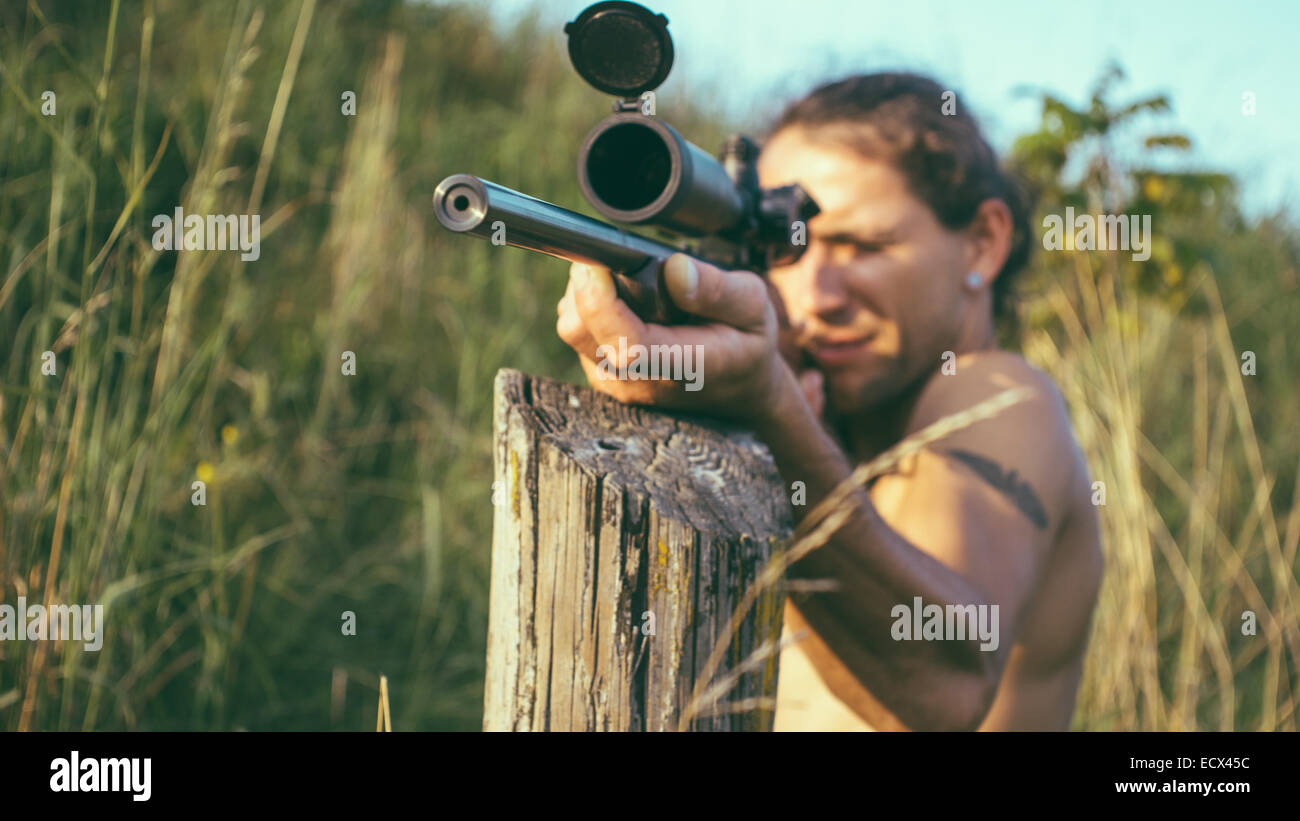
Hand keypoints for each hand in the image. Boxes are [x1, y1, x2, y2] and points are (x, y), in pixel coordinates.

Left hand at [556, 253, 789, 421]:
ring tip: (624, 282)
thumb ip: (718, 289)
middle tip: (614, 260)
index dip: (600, 302)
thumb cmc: (746, 344)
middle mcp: (641, 383)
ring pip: (573, 330)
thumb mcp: (753, 307)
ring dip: (585, 296)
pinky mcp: (604, 377)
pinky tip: (623, 304)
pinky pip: (578, 335)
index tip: (596, 264)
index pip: (627, 346)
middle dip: (587, 285)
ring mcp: (618, 385)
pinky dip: (589, 309)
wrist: (739, 391)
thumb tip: (676, 270)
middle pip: (582, 331)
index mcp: (683, 366)